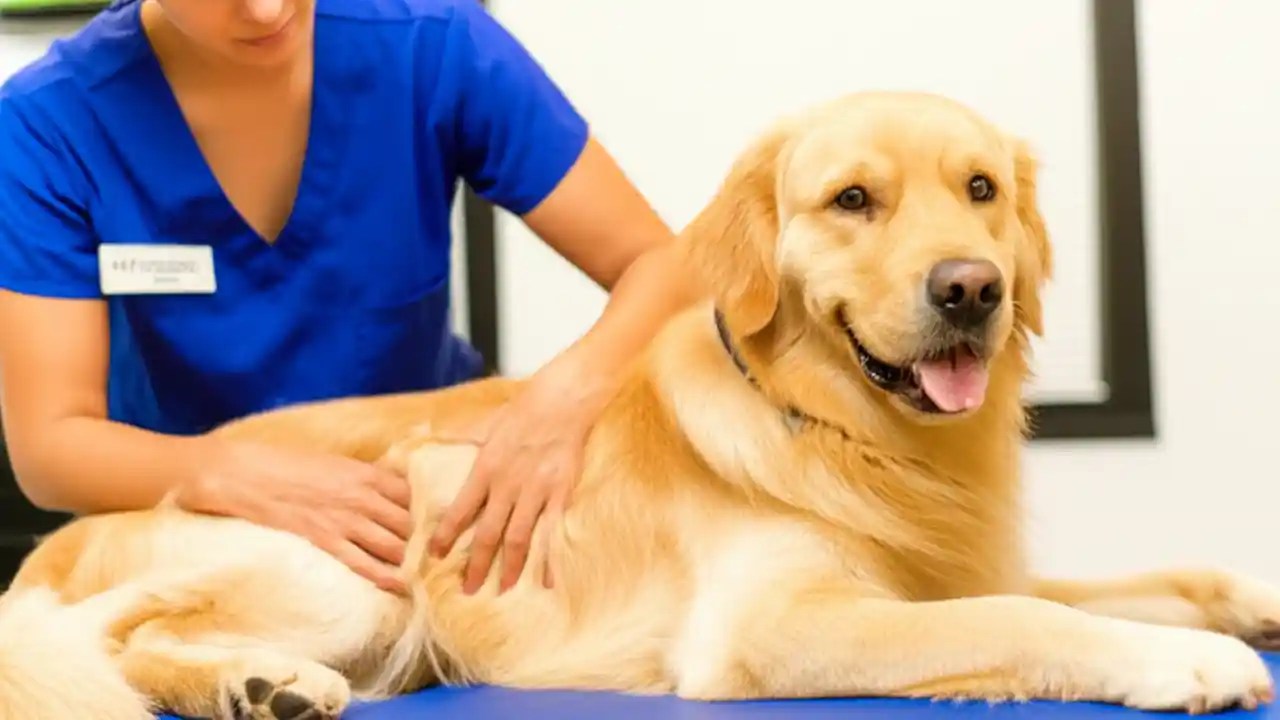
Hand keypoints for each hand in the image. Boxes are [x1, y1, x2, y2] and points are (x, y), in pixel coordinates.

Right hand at [177, 440, 412, 593]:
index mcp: (365, 473)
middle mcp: (362, 497)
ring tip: (418, 571)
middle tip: (428, 553)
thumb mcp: (332, 462)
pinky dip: (386, 577)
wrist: (243, 473)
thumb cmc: (284, 463)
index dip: (422, 510)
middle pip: (409, 523)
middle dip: (420, 538)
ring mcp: (344, 520)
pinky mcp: (324, 540)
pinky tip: (400, 586)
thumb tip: (381, 491)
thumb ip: (359, 477)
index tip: (428, 523)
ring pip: (393, 545)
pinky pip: (364, 564)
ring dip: (407, 559)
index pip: (411, 494)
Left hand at [427, 370, 598, 594]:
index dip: (446, 536)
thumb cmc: (523, 410)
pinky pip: (553, 533)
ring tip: (502, 589)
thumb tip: (434, 438)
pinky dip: (550, 559)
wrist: (562, 401)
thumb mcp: (485, 425)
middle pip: (488, 534)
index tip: (434, 556)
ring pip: (519, 539)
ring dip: (509, 568)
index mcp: (486, 468)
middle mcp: (508, 485)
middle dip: (476, 565)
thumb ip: (463, 440)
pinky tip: (547, 581)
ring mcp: (536, 492)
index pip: (460, 510)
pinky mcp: (561, 493)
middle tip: (467, 590)